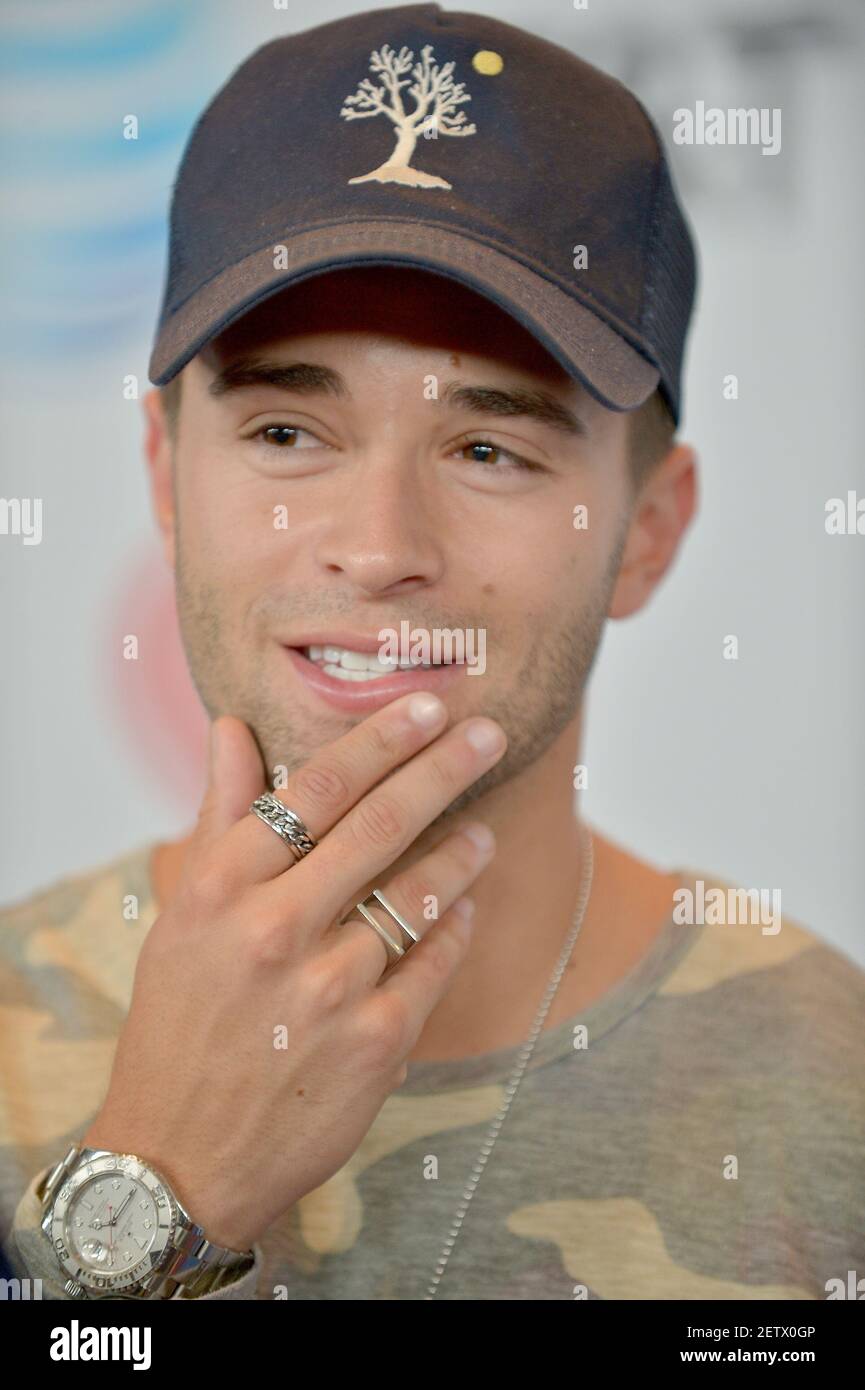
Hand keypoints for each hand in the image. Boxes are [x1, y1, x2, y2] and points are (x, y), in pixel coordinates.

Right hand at [81, 692, 505, 1250]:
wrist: (180, 1158)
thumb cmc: (179, 1023)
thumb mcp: (182, 916)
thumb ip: (220, 817)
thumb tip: (234, 728)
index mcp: (220, 888)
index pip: (315, 787)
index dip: (380, 739)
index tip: (425, 707)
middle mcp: (275, 930)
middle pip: (380, 824)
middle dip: (444, 768)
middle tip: (490, 733)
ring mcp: (330, 988)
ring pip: (420, 892)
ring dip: (461, 853)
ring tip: (482, 833)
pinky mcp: (376, 1042)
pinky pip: (435, 962)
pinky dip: (456, 926)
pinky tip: (464, 908)